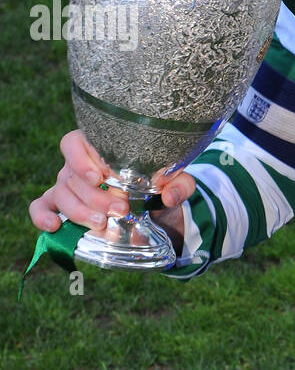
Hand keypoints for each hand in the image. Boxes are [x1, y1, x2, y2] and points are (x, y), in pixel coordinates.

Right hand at [29, 130, 194, 238]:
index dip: (81, 159)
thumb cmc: (158, 182)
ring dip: (79, 211)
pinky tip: (54, 226)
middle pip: (72, 175)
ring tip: (102, 223)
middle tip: (120, 209)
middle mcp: (78, 164)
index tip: (99, 176)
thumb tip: (169, 195)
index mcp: (99, 146)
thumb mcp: (175, 180)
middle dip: (95, 196)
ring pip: (60, 193)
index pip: (75, 142)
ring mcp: (67, 184)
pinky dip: (42, 216)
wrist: (153, 206)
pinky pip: (40, 206)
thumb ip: (179, 184)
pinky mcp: (61, 205)